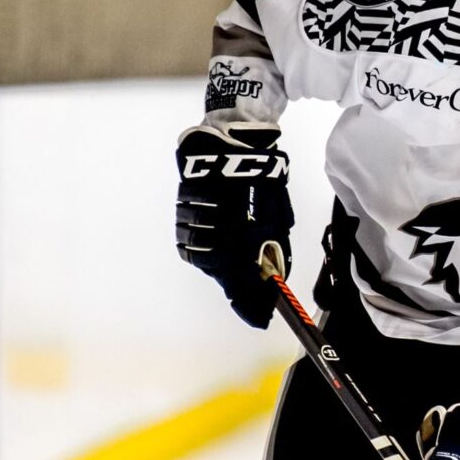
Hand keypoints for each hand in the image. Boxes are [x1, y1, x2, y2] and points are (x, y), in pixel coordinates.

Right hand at [175, 123, 293, 327]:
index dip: (252, 305)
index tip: (262, 319)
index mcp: (241, 233)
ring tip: (235, 243)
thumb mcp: (277, 211)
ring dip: (223, 261)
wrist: (229, 140)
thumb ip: (276, 247)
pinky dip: (207, 245)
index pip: (243, 283)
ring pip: (207, 260)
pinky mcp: (182, 213)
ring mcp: (195, 223)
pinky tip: (218, 233)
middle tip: (255, 285)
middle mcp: (215, 231)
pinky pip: (192, 243)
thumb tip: (276, 277)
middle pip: (223, 275)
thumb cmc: (259, 176)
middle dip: (240, 282)